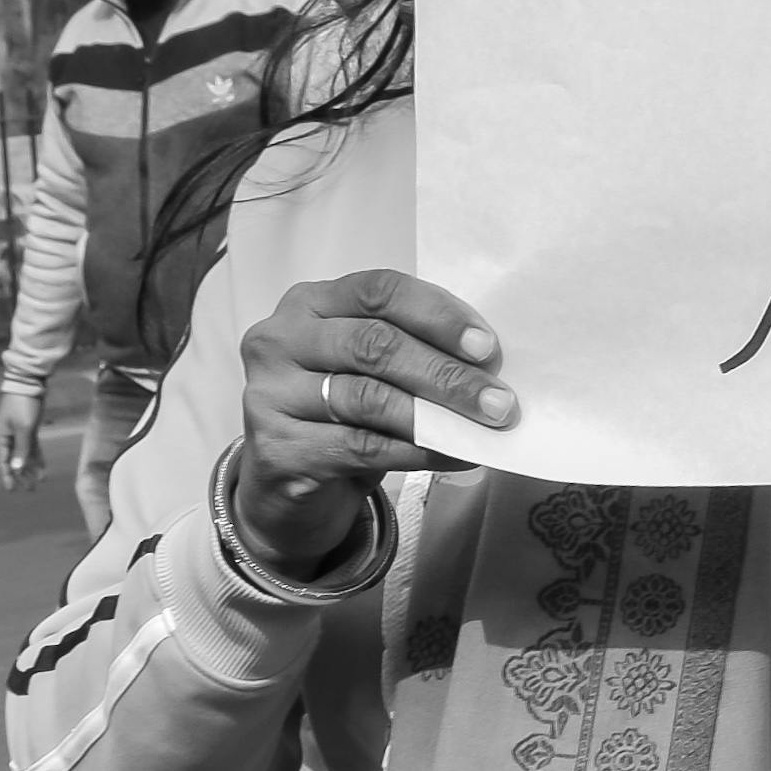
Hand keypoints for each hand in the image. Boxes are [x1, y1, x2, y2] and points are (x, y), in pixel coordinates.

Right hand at [0, 392, 38, 490]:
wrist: (29, 385)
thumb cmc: (23, 406)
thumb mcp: (24, 428)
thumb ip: (22, 449)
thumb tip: (17, 468)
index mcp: (2, 437)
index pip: (5, 461)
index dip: (9, 476)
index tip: (12, 489)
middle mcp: (9, 437)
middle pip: (15, 460)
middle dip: (22, 475)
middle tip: (30, 490)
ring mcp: (19, 433)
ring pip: (24, 455)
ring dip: (31, 468)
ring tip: (38, 483)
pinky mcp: (29, 429)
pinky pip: (32, 448)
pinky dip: (37, 458)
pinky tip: (42, 469)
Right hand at [232, 269, 516, 577]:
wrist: (289, 478)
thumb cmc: (341, 409)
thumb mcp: (369, 367)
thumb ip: (411, 348)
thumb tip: (490, 362)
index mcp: (310, 303)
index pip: (378, 292)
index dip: (437, 316)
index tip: (487, 347)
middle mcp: (281, 340)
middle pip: (373, 345)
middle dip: (445, 373)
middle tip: (499, 401)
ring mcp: (271, 393)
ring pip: (368, 397)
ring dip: (437, 416)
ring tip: (484, 429)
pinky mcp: (280, 447)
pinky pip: (363, 447)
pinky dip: (419, 450)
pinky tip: (457, 455)